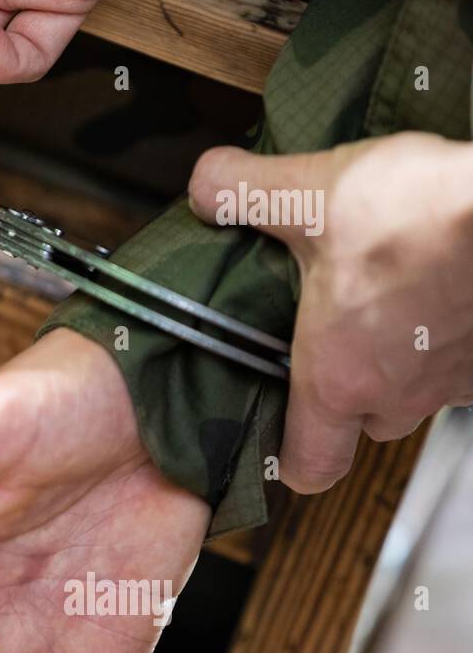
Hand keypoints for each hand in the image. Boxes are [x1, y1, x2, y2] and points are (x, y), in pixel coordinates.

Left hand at [189, 132, 472, 492]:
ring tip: (385, 301)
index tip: (277, 430)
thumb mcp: (305, 195)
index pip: (309, 468)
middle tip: (328, 337)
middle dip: (347, 391)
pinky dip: (446, 337)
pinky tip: (437, 287)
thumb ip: (239, 194)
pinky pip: (462, 364)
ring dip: (400, 361)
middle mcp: (401, 396)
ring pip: (418, 393)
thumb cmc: (419, 216)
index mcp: (337, 380)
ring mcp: (458, 381)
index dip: (290, 457)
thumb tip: (205, 184)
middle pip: (364, 425)